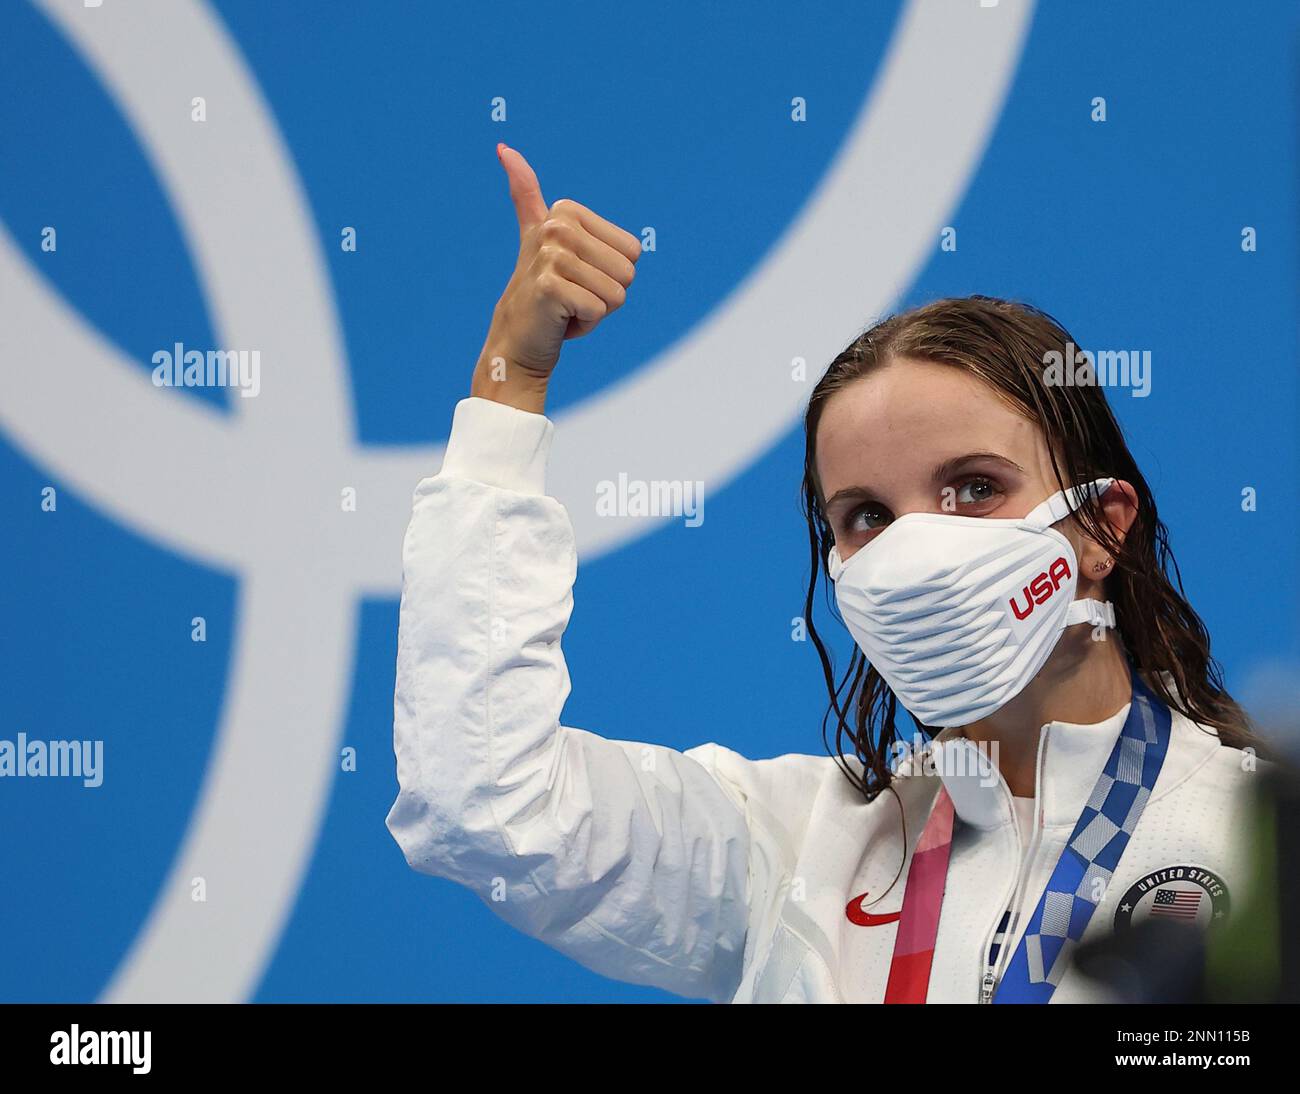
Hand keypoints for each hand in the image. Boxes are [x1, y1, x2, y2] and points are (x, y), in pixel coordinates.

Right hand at [471, 143, 640, 412]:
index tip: (577, 279)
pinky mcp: (549, 287)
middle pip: (627, 273)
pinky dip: (584, 326)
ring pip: (616, 294)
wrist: (518, 339)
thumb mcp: (540, 238)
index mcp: (566, 212)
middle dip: (605, 296)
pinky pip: (598, 311)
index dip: (611, 275)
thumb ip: (525, 193)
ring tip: (565, 308)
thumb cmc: (545, 292)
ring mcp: (551, 256)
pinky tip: (560, 321)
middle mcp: (557, 228)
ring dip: (595, 312)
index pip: (633, 252)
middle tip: (572, 297)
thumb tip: (503, 147)